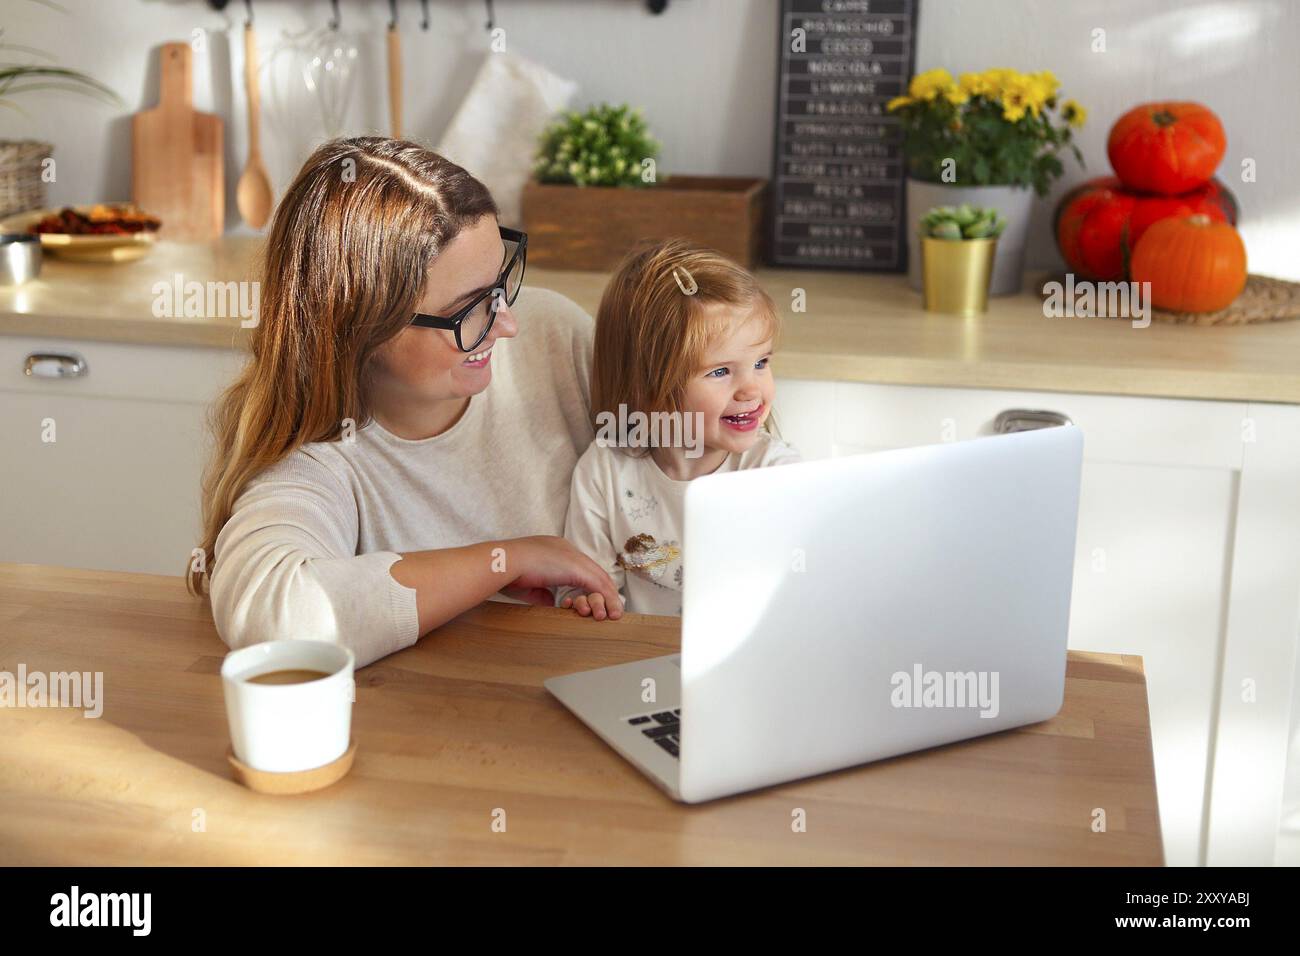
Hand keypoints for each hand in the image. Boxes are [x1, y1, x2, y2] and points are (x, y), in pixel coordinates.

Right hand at [499, 536, 622, 619]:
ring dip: (607, 599)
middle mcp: (565, 548)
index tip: (591, 600)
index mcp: (553, 550)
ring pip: (599, 578)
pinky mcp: (576, 567)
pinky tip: (610, 612)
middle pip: (593, 571)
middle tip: (609, 610)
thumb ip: (543, 594)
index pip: (578, 568)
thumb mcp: (529, 586)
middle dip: (603, 592)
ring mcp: (572, 556)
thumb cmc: (507, 574)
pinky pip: (598, 585)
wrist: (503, 563)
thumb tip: (553, 603)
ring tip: (612, 615)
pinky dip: (606, 599)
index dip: (588, 585)